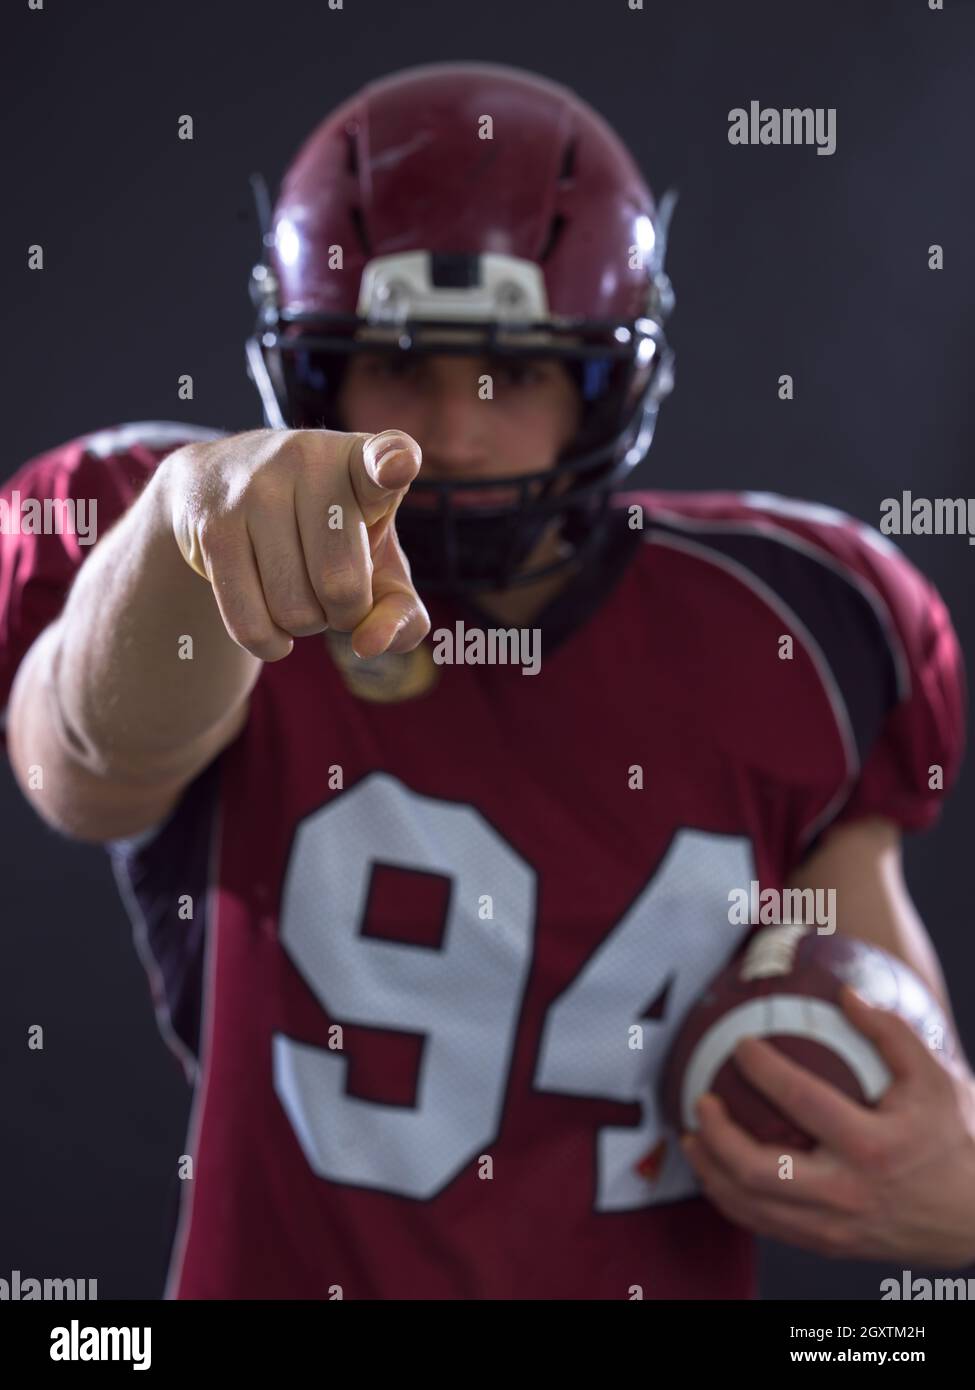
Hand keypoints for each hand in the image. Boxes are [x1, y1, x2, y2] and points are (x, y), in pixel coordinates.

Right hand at [164, 427, 429, 661]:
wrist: (218, 484)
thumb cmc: (324, 533)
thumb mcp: (375, 560)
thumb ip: (399, 610)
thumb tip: (369, 645)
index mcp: (362, 460)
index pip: (385, 457)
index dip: (393, 463)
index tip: (398, 464)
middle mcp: (310, 461)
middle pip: (343, 585)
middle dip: (345, 615)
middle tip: (335, 596)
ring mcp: (256, 489)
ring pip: (294, 610)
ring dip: (304, 626)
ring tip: (298, 593)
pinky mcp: (214, 527)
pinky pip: (249, 620)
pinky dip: (268, 643)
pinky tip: (274, 633)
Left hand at [682, 987, 974, 1266]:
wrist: (972, 1219)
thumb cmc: (950, 1140)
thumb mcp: (933, 1080)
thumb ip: (891, 1032)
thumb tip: (846, 994)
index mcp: (873, 1146)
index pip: (802, 1102)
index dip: (764, 1070)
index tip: (742, 1045)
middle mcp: (846, 1192)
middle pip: (758, 1169)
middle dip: (717, 1133)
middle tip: (702, 1100)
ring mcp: (832, 1225)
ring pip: (750, 1205)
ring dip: (709, 1169)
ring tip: (692, 1137)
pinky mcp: (824, 1244)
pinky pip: (761, 1224)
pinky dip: (729, 1197)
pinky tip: (716, 1169)